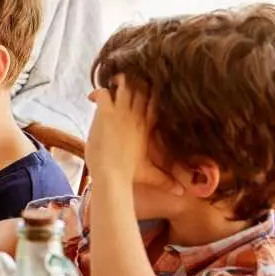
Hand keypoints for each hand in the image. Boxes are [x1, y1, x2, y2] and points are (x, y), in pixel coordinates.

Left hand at [86, 74, 180, 192]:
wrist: (112, 175)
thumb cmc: (129, 175)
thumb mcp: (151, 175)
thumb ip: (167, 180)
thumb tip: (182, 192)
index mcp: (148, 127)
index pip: (157, 100)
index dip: (152, 92)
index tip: (145, 90)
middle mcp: (138, 116)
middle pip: (142, 88)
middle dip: (135, 83)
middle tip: (124, 85)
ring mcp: (122, 113)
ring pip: (125, 85)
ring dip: (117, 83)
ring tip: (110, 86)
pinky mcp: (106, 113)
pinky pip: (104, 92)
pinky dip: (98, 91)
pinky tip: (92, 98)